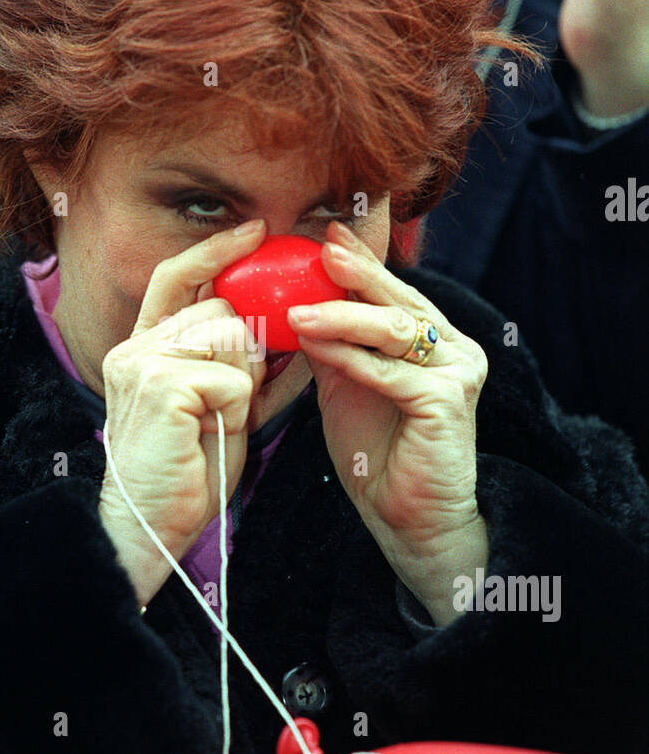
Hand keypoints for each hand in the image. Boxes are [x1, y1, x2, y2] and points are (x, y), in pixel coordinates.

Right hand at [98, 220, 267, 607]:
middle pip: (220, 309)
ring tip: (216, 425)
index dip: (216, 251)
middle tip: (229, 405)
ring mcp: (144, 362)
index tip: (254, 231)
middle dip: (247, 352)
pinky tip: (212, 434)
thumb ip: (240, 363)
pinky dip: (238, 410)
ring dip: (242, 386)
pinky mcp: (162, 385)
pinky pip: (233, 377)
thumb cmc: (186, 474)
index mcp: (142, 347)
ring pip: (231, 337)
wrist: (148, 527)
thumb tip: (283, 325)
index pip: (177, 277)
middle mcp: (135, 346)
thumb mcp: (220, 408)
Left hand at [287, 221, 488, 626]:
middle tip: (318, 248)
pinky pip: (389, 371)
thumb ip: (333, 344)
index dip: (360, 263)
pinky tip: (315, 344)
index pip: (394, 292)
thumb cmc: (378, 455)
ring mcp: (457, 372)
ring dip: (341, 315)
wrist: (407, 518)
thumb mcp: (347, 385)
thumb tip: (297, 300)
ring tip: (296, 310)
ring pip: (392, 329)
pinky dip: (348, 356)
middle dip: (356, 272)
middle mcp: (455, 348)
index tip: (324, 235)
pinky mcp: (447, 400)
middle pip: (398, 300)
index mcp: (435, 340)